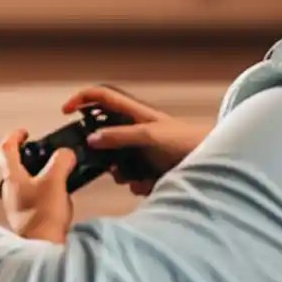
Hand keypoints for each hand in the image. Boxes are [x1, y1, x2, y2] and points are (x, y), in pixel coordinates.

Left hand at [0, 129, 76, 242]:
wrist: (43, 249)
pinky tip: (60, 195)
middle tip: (45, 152)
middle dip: (31, 156)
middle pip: (16, 165)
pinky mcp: (27, 217)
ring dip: (40, 173)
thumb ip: (61, 160)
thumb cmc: (43, 216)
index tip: (25, 131)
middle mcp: (10, 190)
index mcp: (12, 177)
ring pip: (26, 181)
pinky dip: (45, 190)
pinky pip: (35, 197)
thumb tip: (66, 154)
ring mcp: (17, 205)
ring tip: (58, 173)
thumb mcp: (55, 180)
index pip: (6, 148)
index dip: (15, 136)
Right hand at [63, 84, 211, 195]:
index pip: (101, 97)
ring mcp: (143, 151)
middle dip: (102, 154)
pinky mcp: (150, 169)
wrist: (216, 165)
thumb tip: (92, 139)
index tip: (65, 111)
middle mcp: (136, 130)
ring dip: (122, 173)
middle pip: (104, 136)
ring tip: (137, 178)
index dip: (81, 99)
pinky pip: (133, 178)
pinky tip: (150, 184)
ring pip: (117, 162)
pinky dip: (138, 184)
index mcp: (135, 113)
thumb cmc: (188, 141)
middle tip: (108, 164)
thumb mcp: (150, 135)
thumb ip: (120, 136)